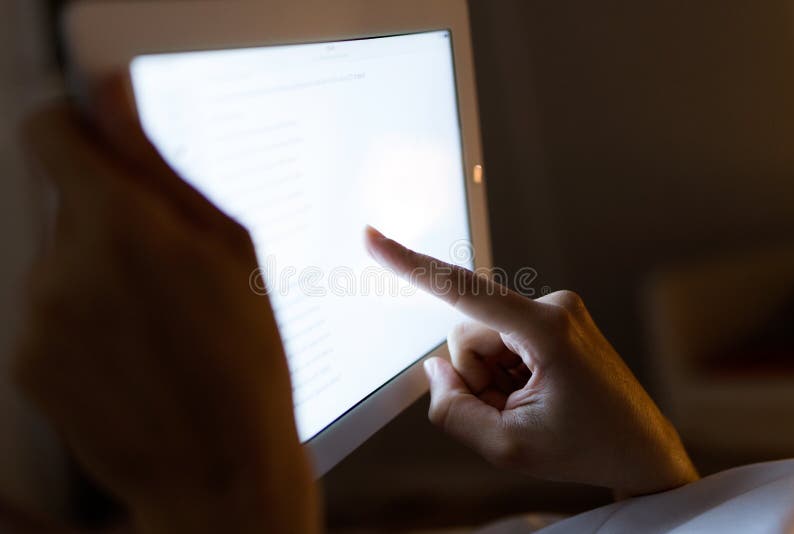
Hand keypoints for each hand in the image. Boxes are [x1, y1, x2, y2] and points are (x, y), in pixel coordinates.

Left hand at [16, 100, 318, 532]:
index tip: (105, 147)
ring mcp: (34, 318)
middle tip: (170, 270)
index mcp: (120, 224)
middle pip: (67, 203)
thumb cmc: (248, 359)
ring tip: (157, 324)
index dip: (77, 130)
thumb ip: (158, 166)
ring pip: (59, 259)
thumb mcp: (230, 248)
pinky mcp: (25, 361)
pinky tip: (132, 356)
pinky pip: (48, 311)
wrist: (220, 468)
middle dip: (111, 219)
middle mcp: (60, 265)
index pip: (48, 132)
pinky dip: (83, 321)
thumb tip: (113, 97)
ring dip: (98, 272)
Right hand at [365, 227, 697, 497]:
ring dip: (494, 378)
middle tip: (513, 410)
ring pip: (483, 340)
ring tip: (531, 404)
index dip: (411, 265)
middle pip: (467, 335)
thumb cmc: (587, 448)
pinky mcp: (554, 318)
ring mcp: (556, 310)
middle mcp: (552, 306)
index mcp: (545, 330)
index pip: (462, 292)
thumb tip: (434, 370)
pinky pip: (503, 340)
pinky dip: (508, 372)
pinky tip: (538, 392)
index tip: (373, 238)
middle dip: (478, 378)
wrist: (640, 449)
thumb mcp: (508, 447)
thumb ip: (452, 410)